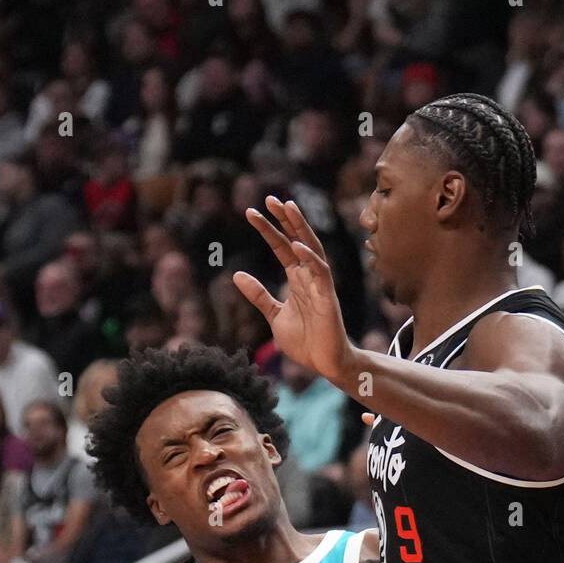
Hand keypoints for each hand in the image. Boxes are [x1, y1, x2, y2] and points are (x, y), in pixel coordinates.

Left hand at [234, 197, 355, 383]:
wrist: (324, 363)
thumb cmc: (305, 341)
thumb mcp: (274, 315)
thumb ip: (259, 295)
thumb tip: (236, 274)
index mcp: (296, 279)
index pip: (281, 247)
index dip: (268, 229)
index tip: (250, 212)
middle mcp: (309, 276)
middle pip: (297, 239)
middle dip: (285, 219)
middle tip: (269, 199)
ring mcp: (319, 285)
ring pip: (311, 248)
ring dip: (299, 227)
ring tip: (287, 207)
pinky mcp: (327, 297)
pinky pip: (320, 272)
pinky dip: (309, 258)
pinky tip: (296, 245)